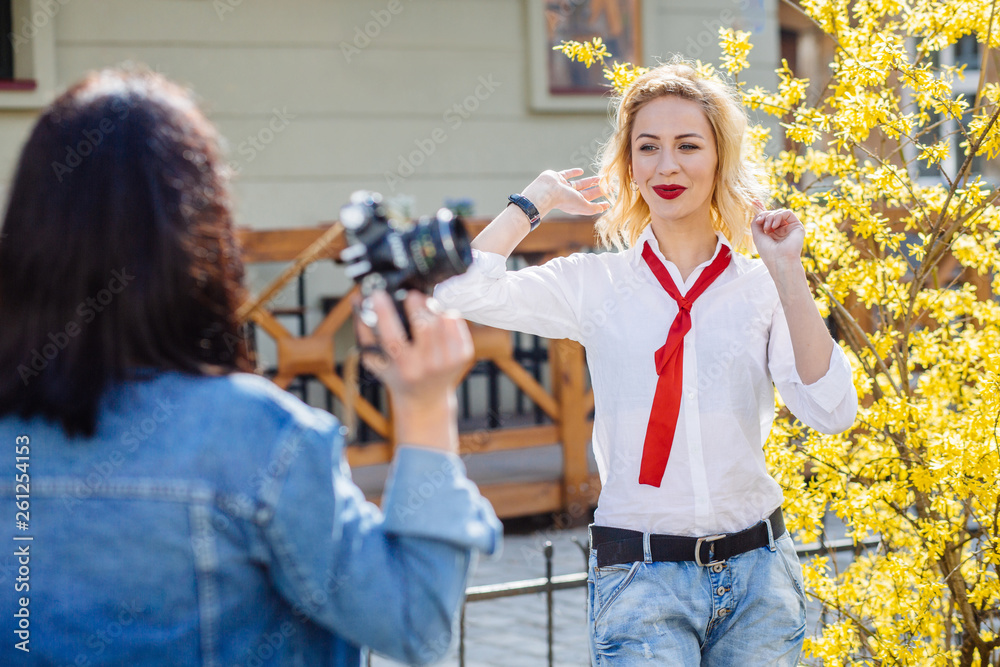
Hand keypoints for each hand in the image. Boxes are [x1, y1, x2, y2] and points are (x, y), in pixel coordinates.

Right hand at [354, 290, 472, 404]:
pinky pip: (457, 323)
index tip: (378, 294)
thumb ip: (364, 330)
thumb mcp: (375, 360)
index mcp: (404, 368)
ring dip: (432, 307)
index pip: (393, 337)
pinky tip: (438, 317)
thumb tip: (357, 299)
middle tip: (411, 295)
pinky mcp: (463, 355)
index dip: (384, 313)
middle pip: (425, 325)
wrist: (425, 398)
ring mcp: (449, 361)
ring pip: (443, 320)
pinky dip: (446, 314)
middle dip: (416, 303)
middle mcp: (428, 366)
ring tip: (424, 306)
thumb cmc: (397, 376)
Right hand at [520, 168, 608, 218]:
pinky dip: (574, 173)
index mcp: (575, 205)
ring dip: (590, 181)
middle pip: (587, 193)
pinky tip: (581, 171)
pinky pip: (567, 174)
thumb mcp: (582, 205)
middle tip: (609, 185)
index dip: (599, 204)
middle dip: (597, 190)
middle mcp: (569, 196)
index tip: (608, 202)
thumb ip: (592, 208)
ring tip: (601, 177)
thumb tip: (602, 209)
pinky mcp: (558, 178)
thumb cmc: (564, 200)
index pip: (590, 204)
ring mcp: (563, 187)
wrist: (547, 191)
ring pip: (580, 184)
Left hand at [750, 206, 805, 269]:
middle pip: (771, 214)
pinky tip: (774, 225)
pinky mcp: (796, 226)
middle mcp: (781, 230)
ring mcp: (789, 228)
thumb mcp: (757, 236)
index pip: (767, 218)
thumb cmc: (768, 252)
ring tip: (767, 227)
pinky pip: (787, 212)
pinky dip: (779, 216)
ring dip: (770, 217)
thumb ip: (756, 223)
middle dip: (763, 215)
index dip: (761, 209)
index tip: (754, 201)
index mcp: (772, 233)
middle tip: (759, 222)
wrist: (780, 260)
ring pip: (778, 212)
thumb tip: (757, 213)